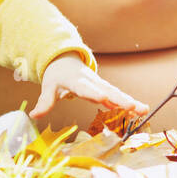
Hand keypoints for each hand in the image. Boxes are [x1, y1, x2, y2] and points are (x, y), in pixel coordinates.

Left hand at [30, 53, 148, 120]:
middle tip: (132, 106)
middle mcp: (91, 82)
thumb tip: (33, 115)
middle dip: (119, 98)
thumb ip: (44, 102)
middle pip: (106, 90)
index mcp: (76, 81)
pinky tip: (141, 112)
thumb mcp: (48, 87)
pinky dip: (129, 103)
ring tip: (143, 110)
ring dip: (129, 101)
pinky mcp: (106, 89)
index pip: (84, 88)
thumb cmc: (57, 76)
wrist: (66, 61)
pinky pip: (118, 97)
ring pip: (116, 93)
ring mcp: (100, 85)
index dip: (93, 93)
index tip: (103, 98)